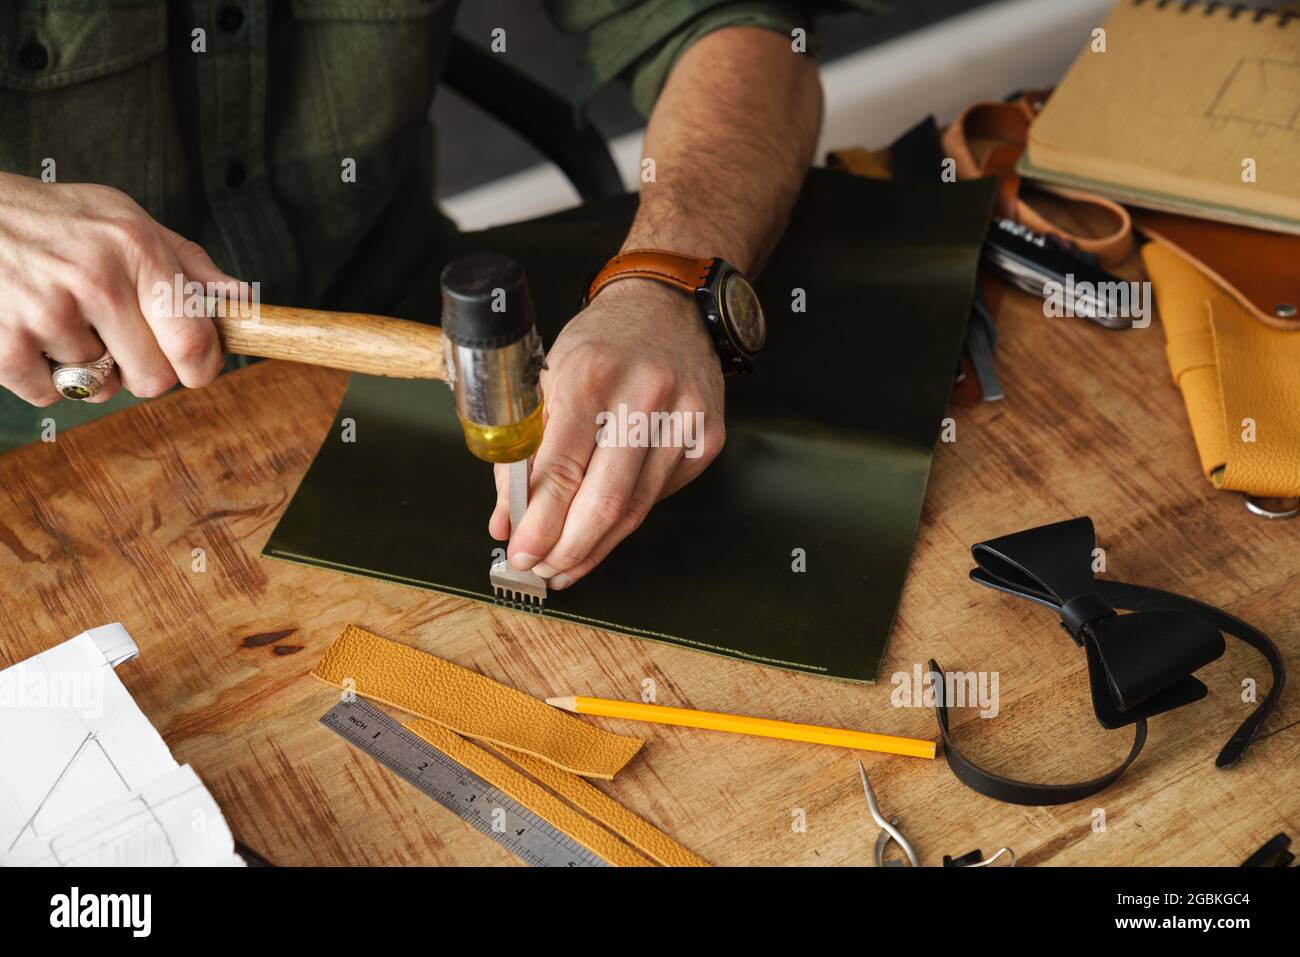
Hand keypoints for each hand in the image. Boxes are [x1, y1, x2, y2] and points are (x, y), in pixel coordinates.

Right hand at [0, 171, 231, 405]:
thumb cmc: (57, 221)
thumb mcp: (126, 221)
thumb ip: (188, 264)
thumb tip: (241, 300)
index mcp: (136, 249)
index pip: (193, 342)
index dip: (202, 368)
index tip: (196, 366)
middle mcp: (95, 279)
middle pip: (153, 379)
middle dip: (142, 372)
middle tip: (119, 341)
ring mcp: (47, 311)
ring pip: (100, 388)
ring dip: (89, 370)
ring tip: (66, 323)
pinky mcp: (5, 341)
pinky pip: (50, 396)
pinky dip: (45, 379)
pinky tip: (34, 334)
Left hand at [489, 278, 725, 589]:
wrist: (665, 307)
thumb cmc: (601, 343)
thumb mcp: (546, 378)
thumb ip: (524, 451)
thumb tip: (508, 518)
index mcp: (591, 375)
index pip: (562, 467)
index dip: (539, 521)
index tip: (520, 551)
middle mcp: (643, 395)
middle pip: (606, 499)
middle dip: (567, 548)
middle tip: (541, 569)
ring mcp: (684, 418)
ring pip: (637, 508)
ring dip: (596, 546)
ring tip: (565, 564)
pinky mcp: (707, 437)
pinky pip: (661, 496)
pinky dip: (627, 519)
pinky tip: (604, 528)